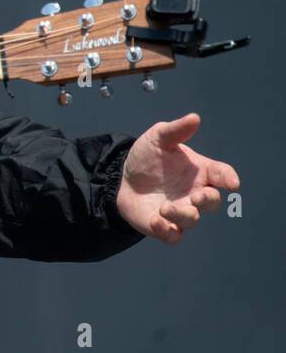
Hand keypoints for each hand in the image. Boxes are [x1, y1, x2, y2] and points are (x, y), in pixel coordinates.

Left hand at [114, 112, 239, 243]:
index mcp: (200, 171)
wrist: (121, 177)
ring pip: (191, 219)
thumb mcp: (158, 138)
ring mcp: (180, 211)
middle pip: (211, 201)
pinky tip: (157, 221)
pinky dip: (168, 231)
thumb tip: (194, 118)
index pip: (222, 174)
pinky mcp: (163, 225)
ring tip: (165, 208)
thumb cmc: (148, 158)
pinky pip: (172, 235)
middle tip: (197, 195)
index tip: (232, 182)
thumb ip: (176, 130)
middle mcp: (194, 193)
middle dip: (208, 200)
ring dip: (183, 215)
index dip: (228, 178)